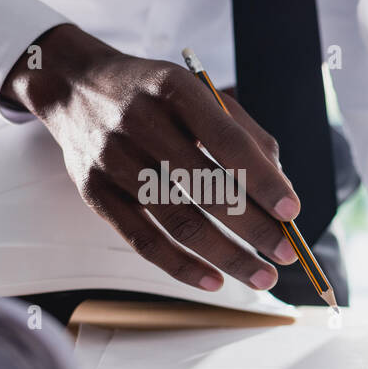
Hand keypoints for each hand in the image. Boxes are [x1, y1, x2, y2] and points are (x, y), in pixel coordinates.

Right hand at [2, 24, 301, 291]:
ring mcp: (113, 159)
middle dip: (254, 228)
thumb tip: (282, 193)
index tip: (292, 212)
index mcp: (176, 91)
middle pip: (207, 188)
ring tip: (263, 277)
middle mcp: (140, 122)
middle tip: (287, 254)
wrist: (74, 86)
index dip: (262, 181)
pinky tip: (215, 282)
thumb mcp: (203, 95)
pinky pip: (142, 240)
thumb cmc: (157, 97)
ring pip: (179, 221)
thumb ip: (248, 138)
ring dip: (227, 256)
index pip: (228, 143)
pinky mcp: (94, 191)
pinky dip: (182, 266)